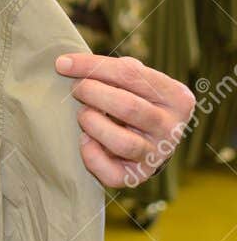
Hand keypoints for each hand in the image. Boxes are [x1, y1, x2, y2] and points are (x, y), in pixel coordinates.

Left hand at [57, 53, 194, 187]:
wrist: (147, 140)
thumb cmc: (134, 101)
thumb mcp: (133, 81)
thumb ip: (112, 70)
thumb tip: (68, 64)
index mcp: (176, 97)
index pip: (131, 74)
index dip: (92, 66)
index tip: (62, 63)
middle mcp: (172, 128)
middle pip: (128, 107)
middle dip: (92, 94)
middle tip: (76, 89)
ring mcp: (157, 155)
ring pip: (123, 142)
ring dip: (93, 124)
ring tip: (83, 114)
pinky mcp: (138, 176)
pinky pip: (112, 172)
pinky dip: (91, 155)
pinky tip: (84, 140)